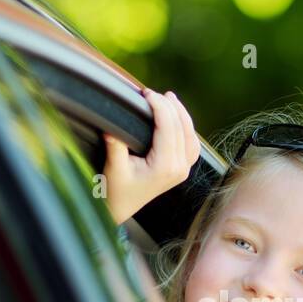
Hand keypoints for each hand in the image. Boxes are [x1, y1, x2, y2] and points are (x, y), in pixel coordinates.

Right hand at [103, 87, 199, 222]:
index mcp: (165, 166)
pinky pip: (191, 145)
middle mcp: (179, 168)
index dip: (159, 106)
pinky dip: (186, 128)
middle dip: (168, 106)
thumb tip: (111, 126)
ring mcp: (182, 170)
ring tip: (169, 98)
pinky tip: (177, 117)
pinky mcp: (181, 170)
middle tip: (153, 93)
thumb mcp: (113, 168)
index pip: (168, 127)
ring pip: (190, 135)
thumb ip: (115, 147)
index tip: (146, 93)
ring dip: (181, 114)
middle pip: (181, 128)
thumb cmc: (115, 190)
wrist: (120, 208)